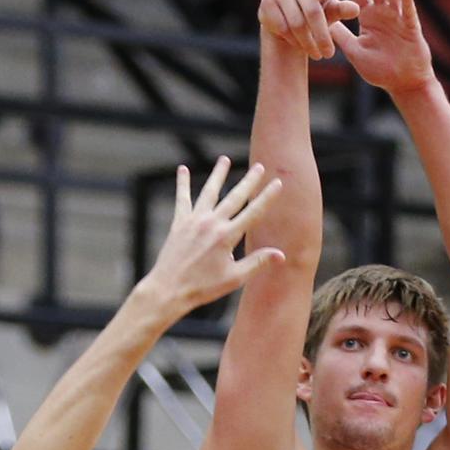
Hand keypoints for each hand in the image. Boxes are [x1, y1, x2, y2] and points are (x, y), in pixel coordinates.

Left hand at [129, 158, 286, 321]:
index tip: (277, 183)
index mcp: (227, 237)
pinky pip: (182, 199)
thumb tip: (281, 255)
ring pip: (209, 192)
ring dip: (218, 174)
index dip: (267, 197)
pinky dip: (183, 184)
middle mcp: (211, 224)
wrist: (169, 289)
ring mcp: (194, 221)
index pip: (253, 212)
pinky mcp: (179, 223)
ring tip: (225, 159)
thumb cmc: (203, 288)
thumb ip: (257, 262)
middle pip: (234, 197)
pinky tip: (182, 170)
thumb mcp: (234, 278)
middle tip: (259, 167)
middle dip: (249, 181)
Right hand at [258, 0, 356, 60]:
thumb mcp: (333, 14)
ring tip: (317, 55)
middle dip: (322, 35)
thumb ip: (343, 10)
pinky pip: (281, 27)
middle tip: (329, 55)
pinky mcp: (266, 2)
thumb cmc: (318, 17)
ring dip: (308, 43)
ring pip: (296, 22)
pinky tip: (299, 46)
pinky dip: (293, 40)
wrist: (290, 26)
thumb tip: (355, 9)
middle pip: (312, 11)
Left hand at [330, 0, 434, 95]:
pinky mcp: (411, 29)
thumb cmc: (380, 70)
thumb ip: (341, 36)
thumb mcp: (355, 52)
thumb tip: (323, 22)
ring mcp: (398, 18)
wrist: (403, 84)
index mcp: (369, 17)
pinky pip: (409, 13)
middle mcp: (383, 12)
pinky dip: (407, 1)